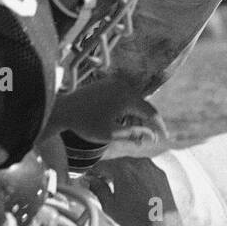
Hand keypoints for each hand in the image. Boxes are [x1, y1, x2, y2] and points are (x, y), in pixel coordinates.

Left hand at [47, 74, 167, 144]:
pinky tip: (119, 122)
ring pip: (133, 102)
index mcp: (127, 97)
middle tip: (141, 143)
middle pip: (142, 106)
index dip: (159, 127)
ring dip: (134, 117)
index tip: (163, 138)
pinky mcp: (107, 84)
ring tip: (128, 134)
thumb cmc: (85, 124)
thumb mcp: (111, 134)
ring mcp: (114, 83)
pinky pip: (123, 97)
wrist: (63, 109)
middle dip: (144, 124)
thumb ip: (134, 134)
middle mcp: (123, 86)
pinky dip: (125, 110)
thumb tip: (152, 136)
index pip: (151, 112)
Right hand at [84, 155, 178, 225]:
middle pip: (116, 163)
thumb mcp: (110, 205)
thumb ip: (98, 189)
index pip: (102, 165)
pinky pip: (144, 169)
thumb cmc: (138, 216)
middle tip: (103, 183)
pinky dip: (137, 175)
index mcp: (122, 168)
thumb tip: (92, 181)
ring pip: (131, 165)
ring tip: (120, 188)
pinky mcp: (159, 173)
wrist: (161, 223)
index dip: (93, 172)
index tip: (91, 178)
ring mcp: (150, 167)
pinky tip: (135, 189)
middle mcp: (137, 163)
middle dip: (108, 172)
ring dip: (123, 173)